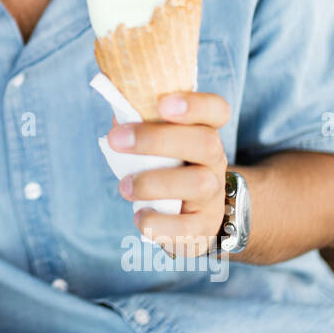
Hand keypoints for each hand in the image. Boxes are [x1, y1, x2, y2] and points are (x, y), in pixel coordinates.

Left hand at [107, 92, 230, 257]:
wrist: (191, 215)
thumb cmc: (163, 166)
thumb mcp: (155, 141)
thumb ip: (139, 123)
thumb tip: (117, 113)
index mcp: (204, 132)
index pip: (216, 110)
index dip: (195, 104)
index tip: (163, 103)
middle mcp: (215, 161)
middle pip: (206, 143)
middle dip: (157, 139)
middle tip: (116, 140)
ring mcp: (213, 196)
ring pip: (200, 184)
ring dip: (155, 183)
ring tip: (125, 186)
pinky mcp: (204, 228)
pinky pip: (189, 229)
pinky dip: (160, 224)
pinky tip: (140, 217)